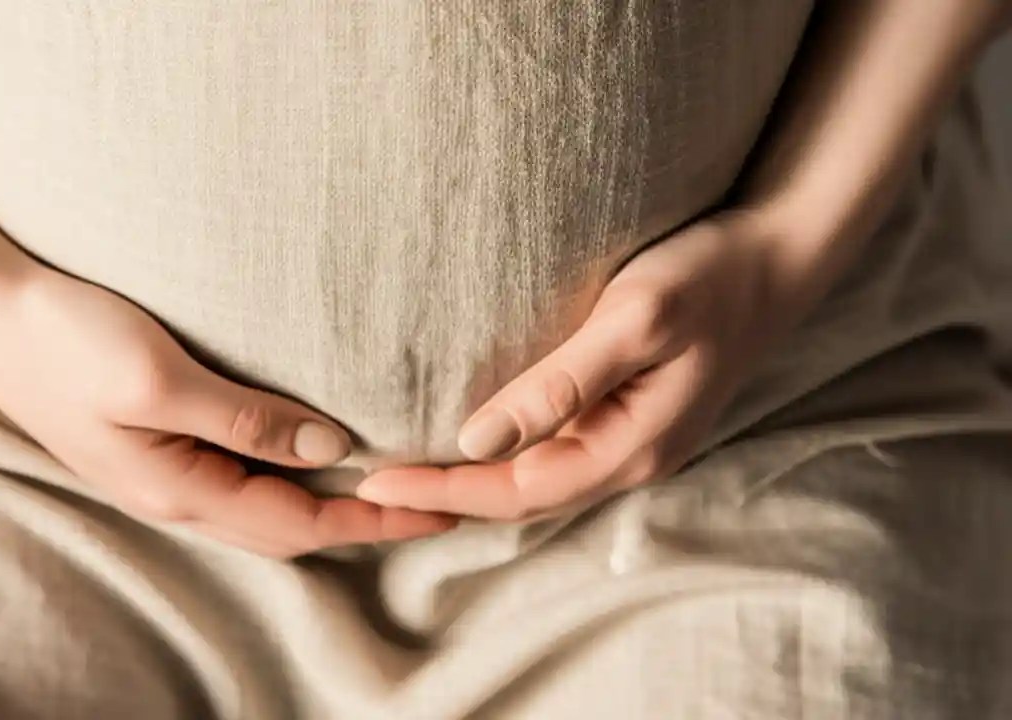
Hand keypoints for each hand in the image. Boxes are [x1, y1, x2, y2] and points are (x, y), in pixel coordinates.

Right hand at [0, 266, 457, 556]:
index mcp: (179, 490)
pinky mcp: (156, 439)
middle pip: (290, 526)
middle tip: (433, 499)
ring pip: (267, 504)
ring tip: (389, 480)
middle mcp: (176, 493)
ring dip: (331, 500)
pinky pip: (242, 473)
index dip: (376, 521)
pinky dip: (292, 472)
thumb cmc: (62, 339)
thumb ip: (245, 419)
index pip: (301, 525)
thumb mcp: (156, 378)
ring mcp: (163, 469)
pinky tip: (312, 449)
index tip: (442, 509)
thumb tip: (332, 449)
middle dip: (364, 519)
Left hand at [355, 211, 807, 521]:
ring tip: (405, 471)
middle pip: (519, 498)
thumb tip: (478, 442)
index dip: (441, 490)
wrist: (777, 254)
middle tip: (368, 483)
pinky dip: (501, 455)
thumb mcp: (634, 320)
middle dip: (444, 497)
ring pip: (534, 481)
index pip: (514, 490)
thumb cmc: (708, 276)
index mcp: (630, 447)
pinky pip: (552, 453)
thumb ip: (560, 384)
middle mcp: (629, 457)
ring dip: (469, 481)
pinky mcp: (627, 414)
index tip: (373, 478)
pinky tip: (468, 439)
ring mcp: (631, 440)